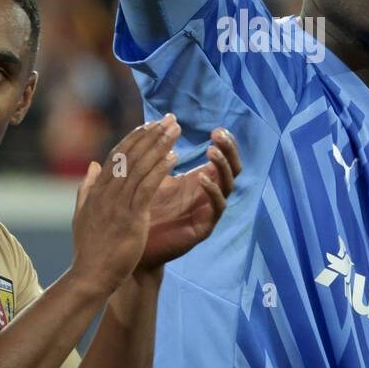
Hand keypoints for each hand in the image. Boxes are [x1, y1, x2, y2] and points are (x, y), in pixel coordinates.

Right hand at [69, 114, 179, 296]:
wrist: (90, 275)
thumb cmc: (90, 249)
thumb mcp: (83, 214)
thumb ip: (87, 189)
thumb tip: (92, 165)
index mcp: (96, 190)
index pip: (117, 156)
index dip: (134, 138)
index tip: (150, 125)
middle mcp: (106, 192)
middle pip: (131, 155)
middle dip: (152, 135)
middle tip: (169, 120)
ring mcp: (118, 204)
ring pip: (141, 166)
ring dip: (160, 145)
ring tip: (176, 131)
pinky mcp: (131, 217)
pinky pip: (148, 187)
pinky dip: (161, 169)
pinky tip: (175, 157)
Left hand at [139, 127, 241, 270]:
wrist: (135, 245)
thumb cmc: (143, 210)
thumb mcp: (151, 175)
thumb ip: (157, 153)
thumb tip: (156, 122)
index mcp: (200, 180)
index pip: (223, 157)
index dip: (225, 142)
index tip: (216, 129)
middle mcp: (209, 194)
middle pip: (233, 168)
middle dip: (229, 150)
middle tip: (218, 136)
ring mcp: (208, 210)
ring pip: (228, 185)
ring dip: (222, 166)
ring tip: (211, 151)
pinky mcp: (204, 227)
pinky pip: (217, 207)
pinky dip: (213, 191)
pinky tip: (202, 178)